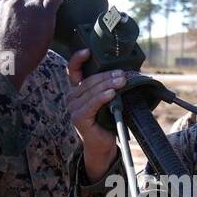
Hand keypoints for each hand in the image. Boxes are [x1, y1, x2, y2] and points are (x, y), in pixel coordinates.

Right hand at [0, 0, 63, 90]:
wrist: (10, 60)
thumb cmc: (4, 53)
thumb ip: (7, 22)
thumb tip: (14, 24)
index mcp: (3, 6)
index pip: (16, 2)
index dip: (24, 10)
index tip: (29, 16)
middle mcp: (16, 3)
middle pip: (30, 2)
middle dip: (34, 10)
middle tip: (39, 22)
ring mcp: (31, 7)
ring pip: (42, 1)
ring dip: (45, 8)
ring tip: (48, 19)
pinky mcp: (45, 12)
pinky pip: (54, 0)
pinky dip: (59, 1)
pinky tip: (61, 3)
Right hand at [67, 49, 125, 180]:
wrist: (103, 145)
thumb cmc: (106, 121)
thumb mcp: (108, 100)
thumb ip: (109, 86)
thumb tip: (125, 72)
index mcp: (77, 90)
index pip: (73, 70)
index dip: (78, 59)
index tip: (88, 50)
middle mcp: (71, 98)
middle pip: (88, 80)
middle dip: (107, 75)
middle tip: (123, 74)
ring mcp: (73, 108)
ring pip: (91, 91)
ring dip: (108, 84)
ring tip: (122, 81)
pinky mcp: (78, 118)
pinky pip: (92, 104)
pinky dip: (102, 97)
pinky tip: (112, 93)